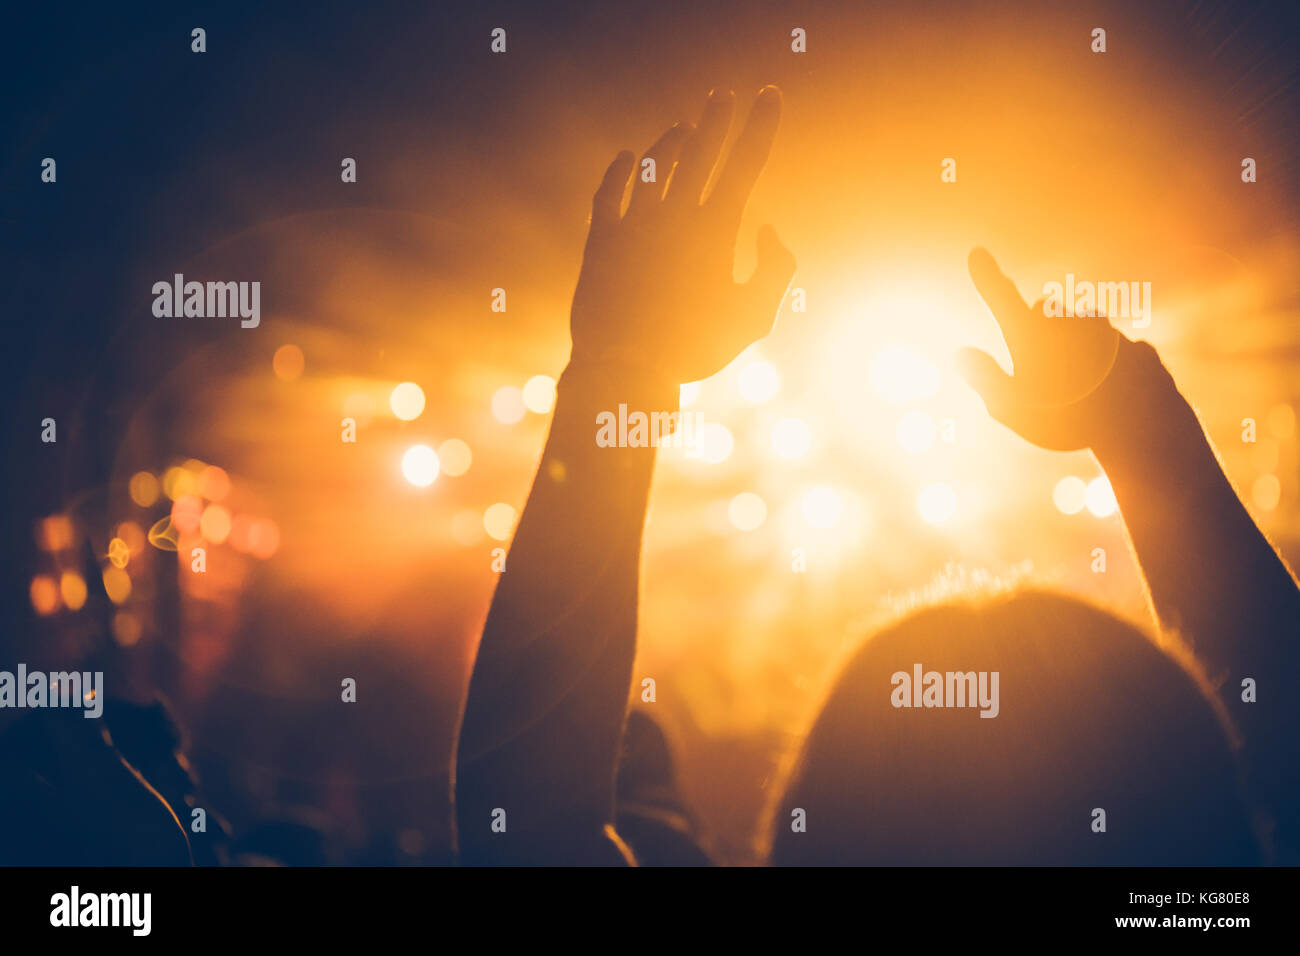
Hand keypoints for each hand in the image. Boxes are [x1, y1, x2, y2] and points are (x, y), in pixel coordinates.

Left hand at [570, 87, 796, 385]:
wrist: (626, 366)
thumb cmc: (697, 349)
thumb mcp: (754, 317)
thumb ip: (776, 270)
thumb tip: (770, 229)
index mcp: (716, 229)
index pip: (745, 162)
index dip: (760, 125)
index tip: (769, 95)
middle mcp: (675, 215)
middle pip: (700, 150)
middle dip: (717, 118)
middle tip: (724, 94)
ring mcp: (635, 224)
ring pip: (655, 165)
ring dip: (671, 142)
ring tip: (684, 126)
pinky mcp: (601, 240)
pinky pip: (609, 193)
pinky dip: (620, 171)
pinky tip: (628, 158)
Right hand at [956, 248, 1122, 451]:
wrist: (1143, 428)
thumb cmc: (1067, 422)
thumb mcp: (1011, 409)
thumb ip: (984, 377)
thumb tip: (959, 353)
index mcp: (1032, 335)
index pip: (1001, 298)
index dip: (987, 277)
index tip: (977, 253)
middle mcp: (1069, 322)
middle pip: (1046, 312)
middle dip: (1041, 327)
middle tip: (1042, 372)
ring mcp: (1108, 331)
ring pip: (1085, 331)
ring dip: (1080, 348)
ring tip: (1082, 394)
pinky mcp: (1136, 347)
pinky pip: (1119, 354)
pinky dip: (1114, 369)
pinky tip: (1115, 399)